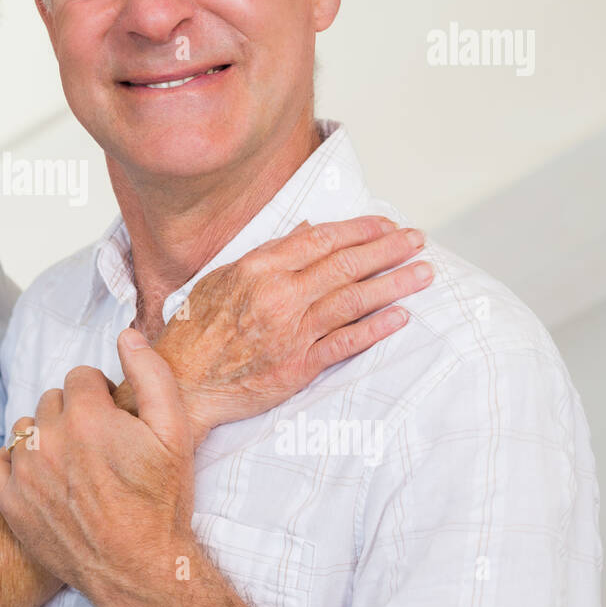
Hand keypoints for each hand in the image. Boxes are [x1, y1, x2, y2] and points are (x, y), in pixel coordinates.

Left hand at [0, 329, 240, 606]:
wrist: (140, 570)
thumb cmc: (160, 504)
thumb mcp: (176, 434)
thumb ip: (152, 376)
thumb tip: (126, 337)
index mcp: (87, 417)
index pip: (80, 376)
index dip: (101, 395)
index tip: (115, 420)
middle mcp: (49, 439)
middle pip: (52, 399)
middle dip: (73, 413)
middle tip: (99, 445)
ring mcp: (25, 472)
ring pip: (25, 428)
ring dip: (45, 438)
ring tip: (72, 464)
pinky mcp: (10, 502)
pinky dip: (13, 465)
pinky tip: (40, 478)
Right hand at [139, 216, 431, 441]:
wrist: (182, 382)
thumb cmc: (197, 330)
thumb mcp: (223, 279)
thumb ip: (267, 254)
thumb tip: (305, 230)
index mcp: (258, 268)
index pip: (320, 239)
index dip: (359, 230)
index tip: (386, 224)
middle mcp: (278, 295)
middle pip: (345, 265)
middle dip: (387, 250)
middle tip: (418, 241)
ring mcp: (291, 331)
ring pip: (353, 300)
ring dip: (393, 284)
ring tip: (423, 273)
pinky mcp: (298, 366)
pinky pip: (346, 342)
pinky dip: (376, 328)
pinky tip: (400, 316)